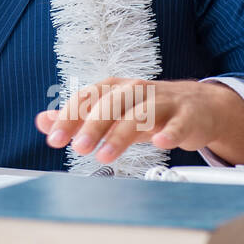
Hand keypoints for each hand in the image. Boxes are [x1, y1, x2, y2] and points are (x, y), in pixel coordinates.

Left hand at [34, 77, 243, 165]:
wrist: (200, 106)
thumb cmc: (149, 109)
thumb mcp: (112, 111)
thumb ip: (78, 117)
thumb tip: (43, 121)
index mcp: (115, 89)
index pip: (87, 99)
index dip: (69, 118)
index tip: (53, 138)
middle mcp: (136, 91)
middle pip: (111, 104)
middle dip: (92, 125)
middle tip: (77, 147)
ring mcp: (164, 102)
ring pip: (140, 114)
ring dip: (121, 134)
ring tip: (105, 155)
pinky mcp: (188, 116)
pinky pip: (178, 123)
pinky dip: (170, 132)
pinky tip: (160, 143)